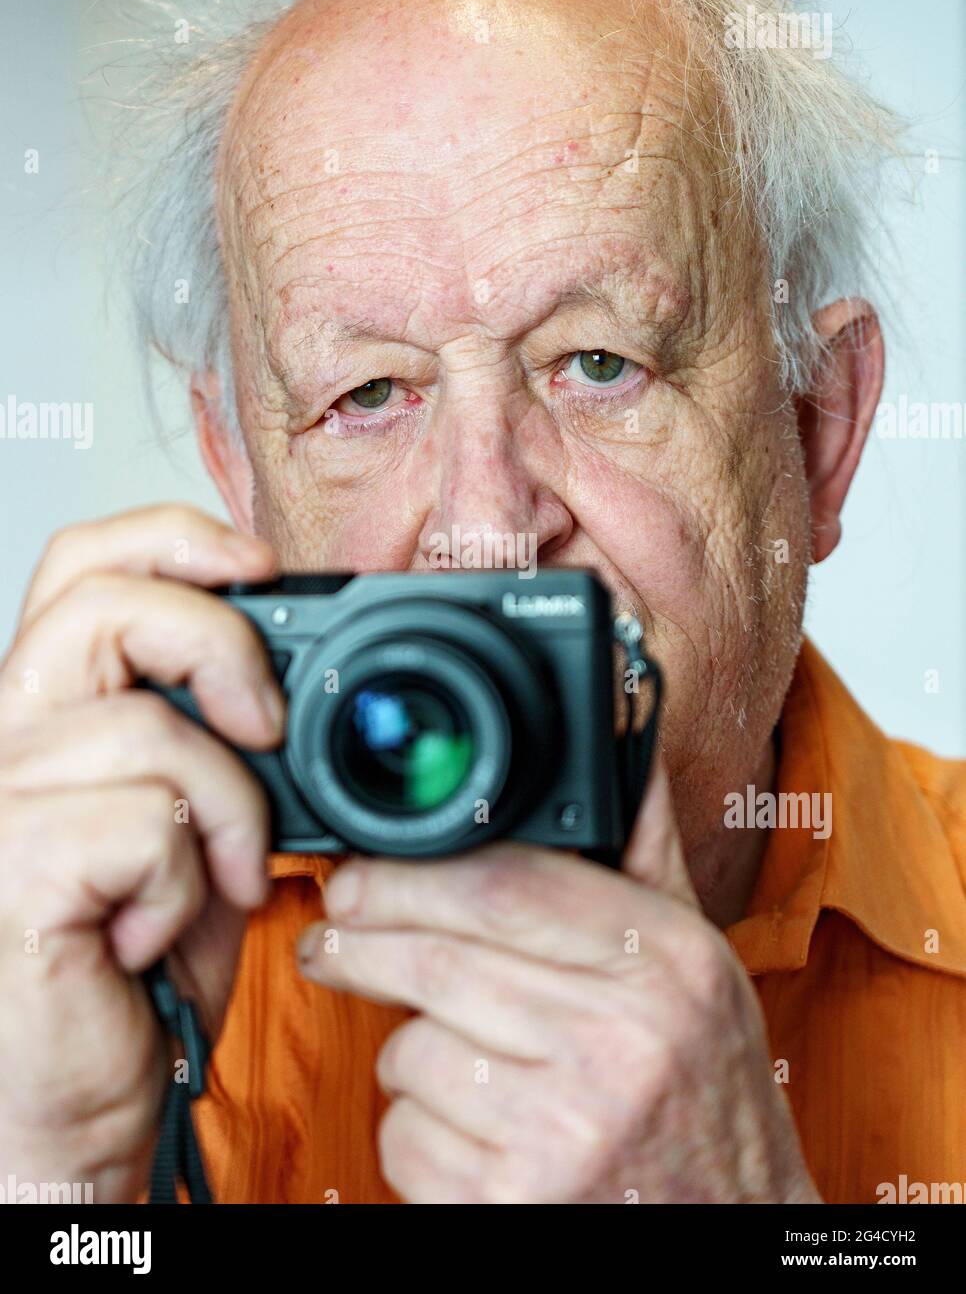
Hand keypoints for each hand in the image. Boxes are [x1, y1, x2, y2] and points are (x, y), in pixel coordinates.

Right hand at [0, 506, 282, 1200]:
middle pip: (101, 602)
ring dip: (229, 815)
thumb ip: (224, 749)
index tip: (259, 570)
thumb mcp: (200, 833)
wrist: (80, 1103)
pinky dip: (188, 884)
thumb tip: (300, 680)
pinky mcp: (10, 869)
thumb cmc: (137, 972)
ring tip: (218, 883)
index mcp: (49, 716)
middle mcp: (5, 742)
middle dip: (222, 646)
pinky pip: (148, 826)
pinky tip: (153, 936)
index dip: (174, 540)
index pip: (81, 567)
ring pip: (150, 732)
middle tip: (268, 728)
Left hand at [297, 755, 821, 1203]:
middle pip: (438, 961)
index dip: (407, 873)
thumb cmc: (705, 1094)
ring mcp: (571, 1129)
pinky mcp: (517, 1204)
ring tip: (449, 1057)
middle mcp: (626, 1041)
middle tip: (330, 937)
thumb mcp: (700, 964)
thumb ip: (644, 850)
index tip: (357, 874)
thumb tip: (621, 726)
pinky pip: (407, 1139)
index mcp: (672, 963)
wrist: (732, 1237)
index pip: (505, 885)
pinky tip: (468, 1130)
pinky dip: (413, 1133)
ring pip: (411, 1052)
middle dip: (360, 941)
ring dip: (405, 1050)